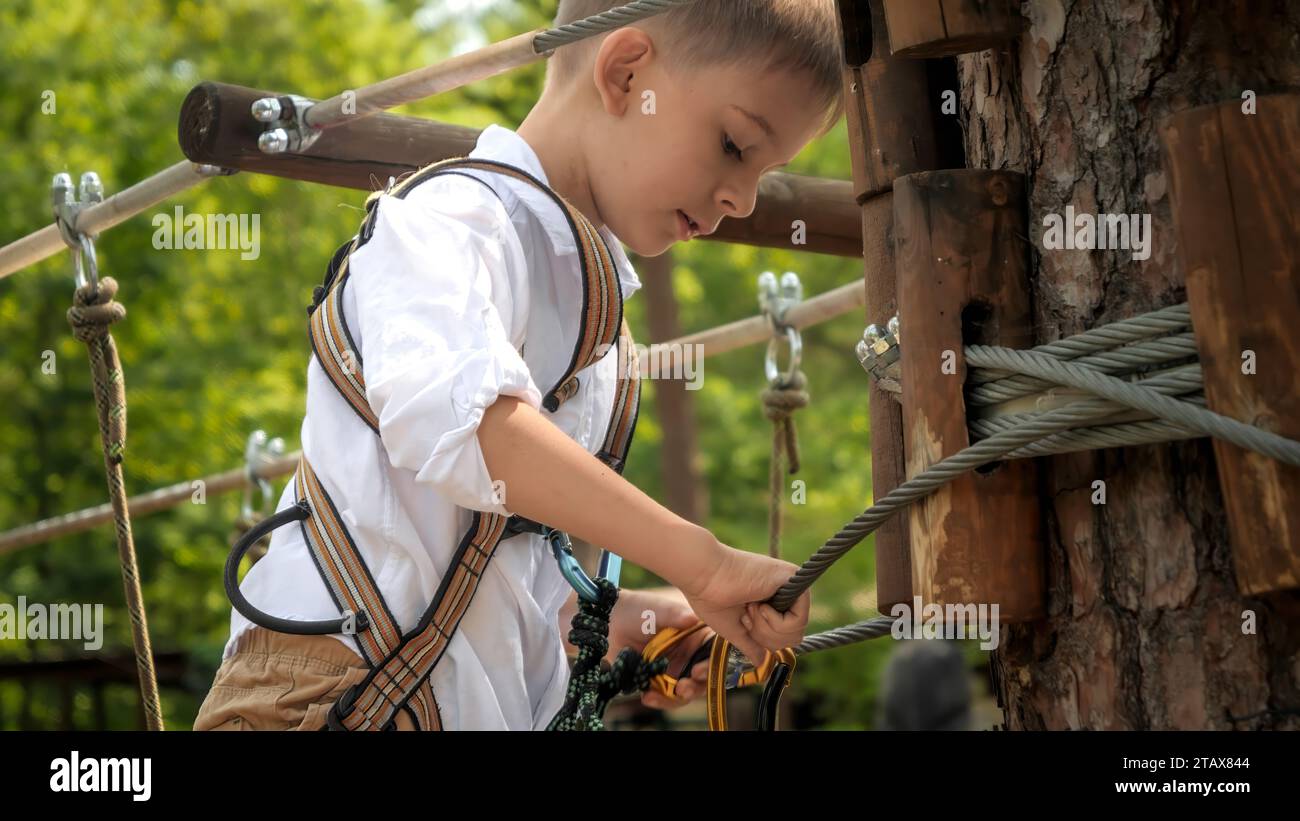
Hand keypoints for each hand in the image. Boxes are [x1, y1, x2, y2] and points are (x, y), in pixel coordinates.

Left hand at [607, 587, 709, 709]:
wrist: (608, 622)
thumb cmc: (640, 609)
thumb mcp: (658, 609)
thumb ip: (676, 615)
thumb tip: (693, 618)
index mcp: (697, 637)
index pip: (714, 654)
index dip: (711, 666)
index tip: (697, 671)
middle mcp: (690, 656)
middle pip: (703, 679)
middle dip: (695, 687)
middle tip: (682, 687)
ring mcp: (675, 671)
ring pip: (685, 692)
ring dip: (675, 698)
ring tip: (657, 695)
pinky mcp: (659, 682)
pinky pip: (665, 696)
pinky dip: (659, 699)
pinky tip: (647, 696)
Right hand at [674, 541, 810, 668]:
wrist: (703, 576)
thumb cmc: (710, 598)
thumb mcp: (734, 629)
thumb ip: (751, 644)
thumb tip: (761, 662)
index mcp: (770, 601)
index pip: (784, 637)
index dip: (764, 640)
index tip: (744, 621)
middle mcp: (783, 591)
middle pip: (793, 638)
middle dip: (766, 637)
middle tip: (747, 615)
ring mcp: (790, 584)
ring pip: (797, 632)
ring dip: (767, 629)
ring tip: (751, 608)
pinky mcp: (793, 578)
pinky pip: (799, 620)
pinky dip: (776, 622)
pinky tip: (760, 606)